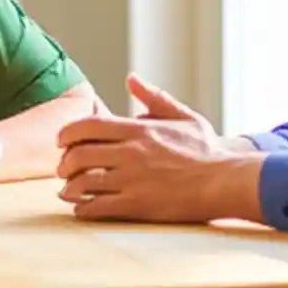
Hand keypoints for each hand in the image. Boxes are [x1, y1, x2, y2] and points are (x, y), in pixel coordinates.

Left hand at [55, 74, 263, 222]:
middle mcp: (131, 153)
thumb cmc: (207, 149)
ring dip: (69, 187)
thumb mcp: (182, 115)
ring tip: (67, 191)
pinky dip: (83, 209)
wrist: (226, 180)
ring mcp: (132, 180)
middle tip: (62, 168)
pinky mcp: (137, 205)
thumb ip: (153, 98)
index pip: (88, 126)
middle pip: (80, 155)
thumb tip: (132, 79)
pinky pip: (98, 207)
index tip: (61, 141)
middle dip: (64, 163)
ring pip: (84, 182)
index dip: (67, 133)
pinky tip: (83, 209)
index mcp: (139, 130)